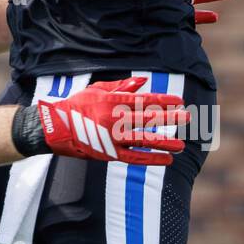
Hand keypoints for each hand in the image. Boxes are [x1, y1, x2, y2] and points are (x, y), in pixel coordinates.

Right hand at [38, 77, 188, 165]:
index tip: (179, 101)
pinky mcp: (109, 153)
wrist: (56, 127)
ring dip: (164, 143)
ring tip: (181, 146)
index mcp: (113, 101)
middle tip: (187, 118)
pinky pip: (134, 158)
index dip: (163, 101)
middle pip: (148, 119)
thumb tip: (144, 82)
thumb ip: (122, 87)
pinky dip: (151, 159)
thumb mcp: (98, 90)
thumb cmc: (78, 105)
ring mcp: (112, 138)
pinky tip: (166, 160)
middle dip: (169, 118)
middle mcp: (115, 119)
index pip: (144, 100)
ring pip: (144, 140)